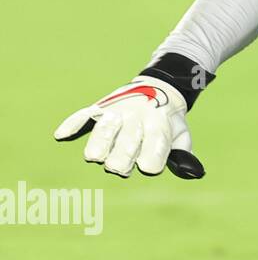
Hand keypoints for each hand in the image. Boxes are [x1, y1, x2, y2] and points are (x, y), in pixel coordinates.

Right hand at [53, 76, 204, 178]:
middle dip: (122, 159)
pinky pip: (84, 114)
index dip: (151, 162)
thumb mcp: (182, 135)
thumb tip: (193, 172)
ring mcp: (118, 112)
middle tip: (118, 166)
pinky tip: (62, 135)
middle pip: (126, 144)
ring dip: (101, 143)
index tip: (148, 167)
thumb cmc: (169, 121)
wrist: (160, 87)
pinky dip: (73, 124)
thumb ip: (184, 154)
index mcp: (159, 127)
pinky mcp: (101, 107)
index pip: (154, 150)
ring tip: (97, 156)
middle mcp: (137, 119)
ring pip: (105, 129)